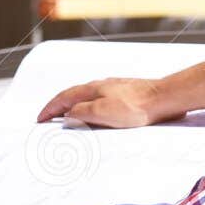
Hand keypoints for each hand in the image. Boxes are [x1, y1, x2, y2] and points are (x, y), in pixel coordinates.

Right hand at [36, 77, 177, 127]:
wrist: (164, 98)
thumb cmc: (137, 106)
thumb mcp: (102, 112)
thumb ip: (82, 112)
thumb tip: (68, 114)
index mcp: (92, 88)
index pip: (63, 98)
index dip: (50, 108)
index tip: (40, 118)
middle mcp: (102, 86)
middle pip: (74, 96)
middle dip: (60, 107)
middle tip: (50, 118)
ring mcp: (115, 89)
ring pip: (89, 98)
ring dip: (76, 108)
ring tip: (70, 118)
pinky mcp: (128, 96)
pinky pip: (102, 102)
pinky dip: (92, 109)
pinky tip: (98, 116)